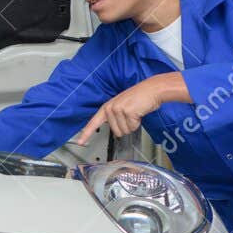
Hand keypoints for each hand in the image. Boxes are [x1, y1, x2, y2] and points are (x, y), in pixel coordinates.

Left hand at [71, 72, 189, 143]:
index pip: (94, 122)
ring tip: (136, 113)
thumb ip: (114, 116)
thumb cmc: (140, 98)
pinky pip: (132, 127)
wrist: (152, 89)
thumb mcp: (122, 106)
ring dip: (133, 124)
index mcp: (107, 107)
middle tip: (132, 115)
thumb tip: (115, 130)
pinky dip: (138, 122)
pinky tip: (139, 112)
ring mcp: (118, 110)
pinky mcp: (127, 112)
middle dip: (126, 126)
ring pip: (124, 131)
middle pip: (116, 132)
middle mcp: (110, 108)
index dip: (86, 134)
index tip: (80, 143)